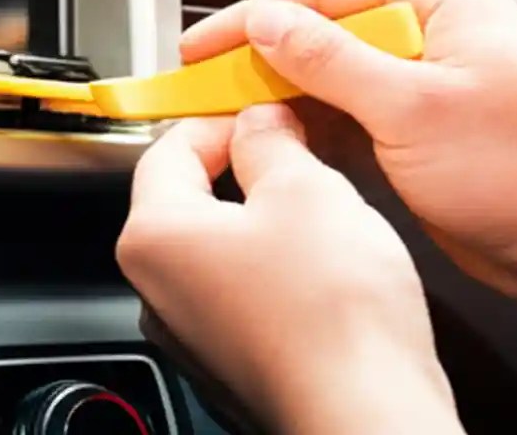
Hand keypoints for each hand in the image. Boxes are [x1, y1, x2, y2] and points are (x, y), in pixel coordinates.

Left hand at [118, 106, 461, 433]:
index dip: (221, 119)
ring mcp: (187, 329)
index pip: (167, 148)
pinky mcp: (225, 359)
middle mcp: (154, 287)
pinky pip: (236, 292)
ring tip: (316, 209)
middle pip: (185, 198)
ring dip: (259, 219)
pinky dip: (269, 268)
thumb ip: (271, 142)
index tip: (264, 111)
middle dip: (240, 168)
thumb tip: (259, 122)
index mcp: (152, 235)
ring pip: (214, 247)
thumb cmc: (330, 312)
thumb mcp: (304, 189)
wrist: (364, 413)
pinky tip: (318, 269)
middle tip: (296, 151)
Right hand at [182, 0, 516, 296]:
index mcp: (439, 3)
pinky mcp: (409, 129)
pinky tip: (273, 140)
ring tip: (228, 115)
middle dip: (260, 56)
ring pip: (324, 74)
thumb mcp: (413, 108)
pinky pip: (340, 114)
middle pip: (319, 27)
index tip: (205, 46)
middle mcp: (426, 34)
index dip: (256, 15)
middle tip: (205, 83)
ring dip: (277, 94)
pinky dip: (302, 126)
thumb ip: (330, 60)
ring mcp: (416, 83)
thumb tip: (266, 25)